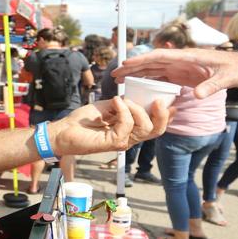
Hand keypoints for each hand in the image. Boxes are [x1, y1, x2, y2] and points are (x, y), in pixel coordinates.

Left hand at [49, 97, 172, 155]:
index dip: (167, 117)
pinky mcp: (113, 143)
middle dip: (162, 114)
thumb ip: (124, 103)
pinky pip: (127, 124)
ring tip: (124, 100)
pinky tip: (115, 101)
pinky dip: (123, 110)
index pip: (155, 126)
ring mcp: (122, 141)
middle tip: (158, 100)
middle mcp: (130, 138)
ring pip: (145, 128)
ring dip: (138, 109)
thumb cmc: (83, 120)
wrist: (64, 131)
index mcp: (130, 130)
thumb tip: (136, 96)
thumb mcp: (108, 106)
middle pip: (156, 130)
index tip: (173, 103)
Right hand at [113, 48, 237, 97]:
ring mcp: (182, 68)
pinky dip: (150, 81)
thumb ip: (211, 87)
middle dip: (133, 68)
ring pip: (154, 70)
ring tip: (121, 80)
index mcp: (189, 57)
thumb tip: (197, 95)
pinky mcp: (185, 76)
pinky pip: (163, 78)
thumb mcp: (225, 79)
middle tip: (115, 74)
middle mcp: (182, 60)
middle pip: (152, 63)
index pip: (160, 57)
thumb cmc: (236, 69)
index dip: (142, 60)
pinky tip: (139, 87)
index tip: (126, 64)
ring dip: (137, 74)